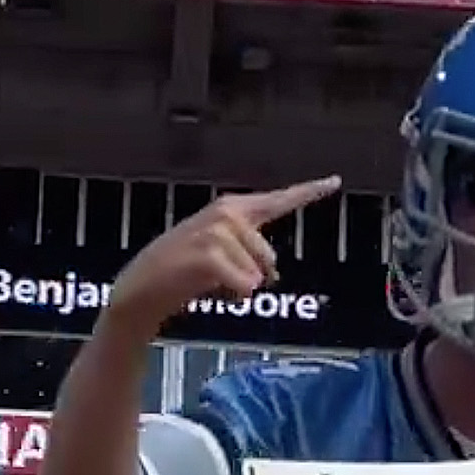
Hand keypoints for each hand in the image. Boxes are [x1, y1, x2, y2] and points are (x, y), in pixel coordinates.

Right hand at [102, 176, 341, 338]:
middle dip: (254, 276)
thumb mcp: (220, 257)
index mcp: (231, 210)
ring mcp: (215, 230)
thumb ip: (249, 255)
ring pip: (256, 272)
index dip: (308, 191)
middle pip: (269, 255)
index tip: (334, 181)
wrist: (139, 291)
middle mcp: (225, 213)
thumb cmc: (179, 275)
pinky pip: (243, 282)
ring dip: (237, 287)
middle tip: (223, 282)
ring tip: (209, 284)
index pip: (276, 199)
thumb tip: (270, 273)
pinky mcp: (207, 252)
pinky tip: (213, 291)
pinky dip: (233, 293)